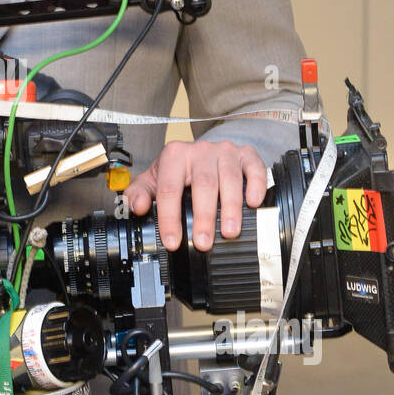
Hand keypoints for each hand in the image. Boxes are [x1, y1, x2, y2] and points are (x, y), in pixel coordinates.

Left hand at [122, 140, 267, 251]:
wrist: (203, 151)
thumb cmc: (179, 169)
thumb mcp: (155, 178)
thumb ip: (139, 193)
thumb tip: (137, 206)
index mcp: (174, 156)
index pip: (169, 189)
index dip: (169, 217)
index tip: (173, 241)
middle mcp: (200, 151)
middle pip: (203, 184)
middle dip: (203, 216)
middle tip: (202, 242)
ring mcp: (225, 151)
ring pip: (229, 178)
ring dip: (230, 207)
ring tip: (229, 232)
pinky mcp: (246, 155)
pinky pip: (254, 168)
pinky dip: (255, 185)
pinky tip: (253, 203)